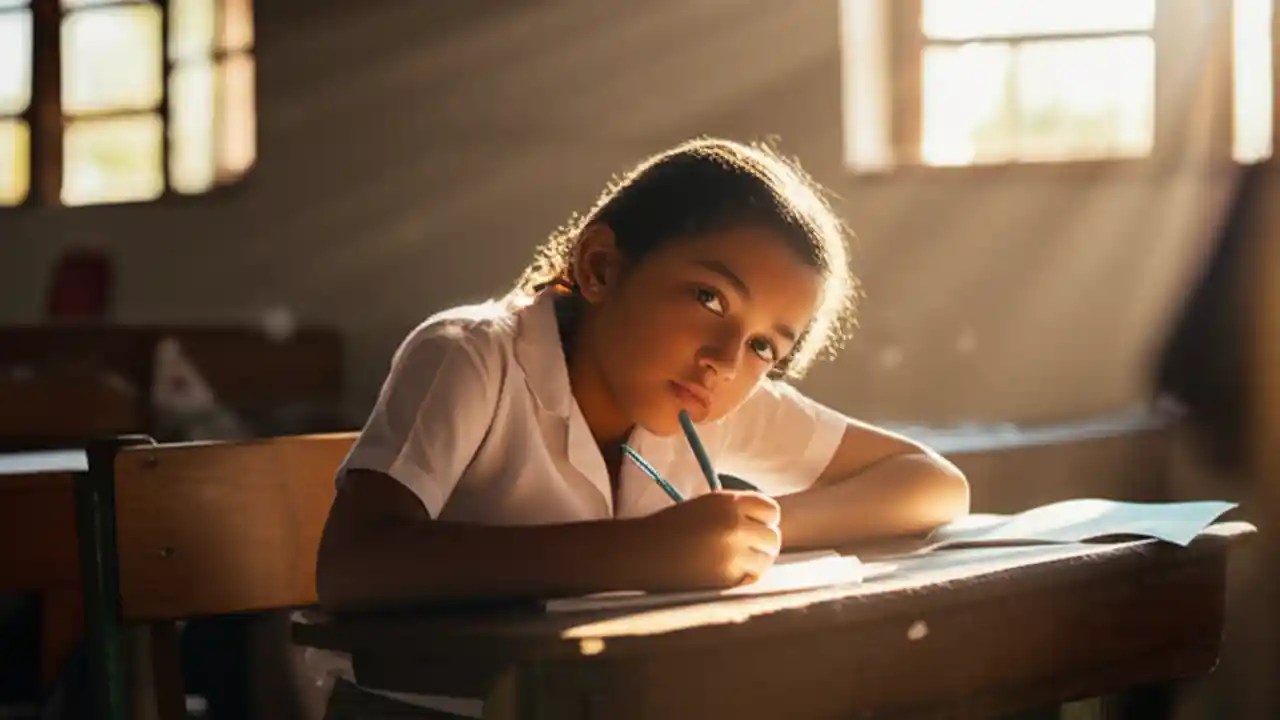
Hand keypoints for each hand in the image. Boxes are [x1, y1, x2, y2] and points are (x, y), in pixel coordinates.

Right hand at [633, 491, 781, 589]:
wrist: (641, 552)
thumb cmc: (670, 527)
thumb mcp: (705, 506)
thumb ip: (735, 510)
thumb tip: (765, 524)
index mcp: (727, 502)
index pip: (771, 510)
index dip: (764, 519)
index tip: (754, 526)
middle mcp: (734, 525)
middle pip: (773, 537)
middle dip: (762, 543)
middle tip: (746, 548)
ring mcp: (732, 554)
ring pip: (767, 559)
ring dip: (757, 561)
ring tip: (738, 562)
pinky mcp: (726, 579)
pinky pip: (752, 578)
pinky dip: (746, 577)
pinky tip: (729, 573)